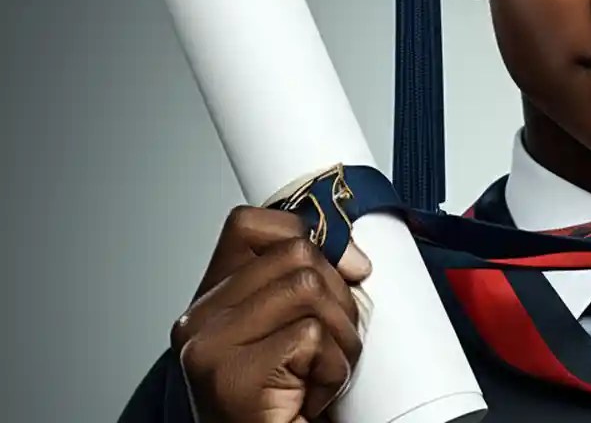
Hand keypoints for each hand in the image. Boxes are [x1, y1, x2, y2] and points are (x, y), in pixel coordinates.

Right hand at [171, 206, 372, 422]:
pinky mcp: (232, 377)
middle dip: (339, 296)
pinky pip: (312, 337)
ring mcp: (210, 347)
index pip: (251, 224)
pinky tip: (310, 397)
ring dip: (340, 336)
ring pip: (309, 289)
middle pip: (296, 253)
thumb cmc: (286, 405)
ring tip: (321, 373)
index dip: (308, 235)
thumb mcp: (290, 331)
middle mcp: (199, 319)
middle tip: (330, 344)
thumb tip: (352, 257)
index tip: (344, 269)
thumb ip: (300, 286)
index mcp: (211, 301)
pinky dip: (332, 369)